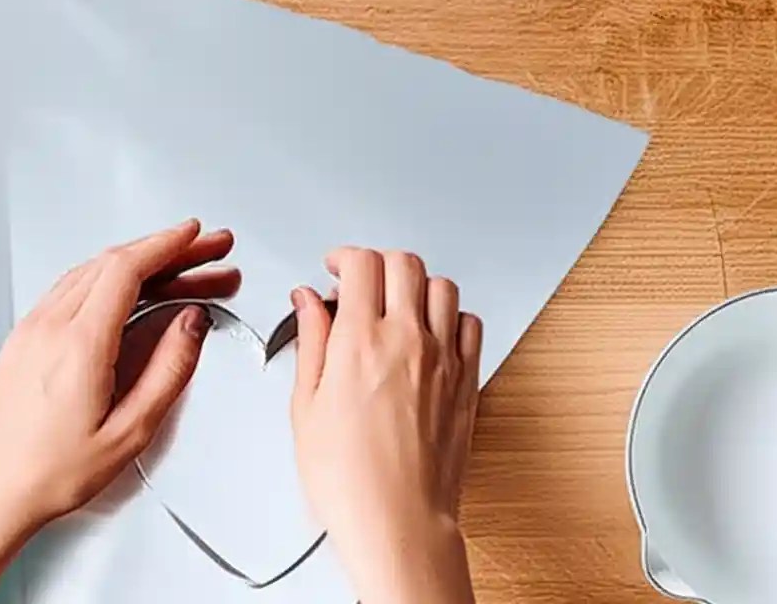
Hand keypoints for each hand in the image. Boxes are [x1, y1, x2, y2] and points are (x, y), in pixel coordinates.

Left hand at [0, 218, 238, 523]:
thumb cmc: (47, 473)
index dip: (167, 244)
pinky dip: (109, 279)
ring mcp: (31, 329)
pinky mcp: (22, 339)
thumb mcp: (129, 432)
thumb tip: (192, 325)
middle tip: (205, 252)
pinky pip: (71, 289)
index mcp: (78, 344)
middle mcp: (49, 327)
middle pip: (113, 264)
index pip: (127, 268)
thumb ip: (168, 371)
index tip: (195, 236)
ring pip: (91, 273)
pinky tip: (129, 293)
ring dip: (139, 264)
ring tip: (180, 274)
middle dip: (166, 251)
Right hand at [290, 247, 481, 603]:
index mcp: (359, 342)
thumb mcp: (306, 407)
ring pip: (441, 286)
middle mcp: (406, 341)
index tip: (334, 267)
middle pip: (404, 263)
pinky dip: (450, 316)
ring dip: (415, 284)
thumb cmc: (350, 480)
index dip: (343, 255)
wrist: (398, 521)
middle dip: (378, 261)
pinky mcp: (466, 380)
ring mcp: (442, 359)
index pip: (361, 263)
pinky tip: (430, 332)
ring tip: (395, 303)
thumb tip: (307, 303)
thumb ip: (310, 343)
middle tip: (360, 280)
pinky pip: (469, 323)